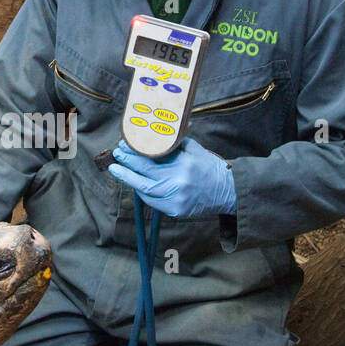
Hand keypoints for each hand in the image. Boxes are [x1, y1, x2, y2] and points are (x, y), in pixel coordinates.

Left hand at [108, 137, 235, 219]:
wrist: (228, 191)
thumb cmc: (210, 168)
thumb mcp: (194, 150)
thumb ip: (173, 144)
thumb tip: (150, 134)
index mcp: (183, 165)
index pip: (150, 159)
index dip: (133, 153)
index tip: (123, 145)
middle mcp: (178, 184)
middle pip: (143, 175)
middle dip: (126, 165)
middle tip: (116, 156)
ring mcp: (176, 200)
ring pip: (144, 190)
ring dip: (129, 180)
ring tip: (118, 170)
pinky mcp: (176, 211)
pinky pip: (152, 202)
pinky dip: (142, 192)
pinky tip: (134, 183)